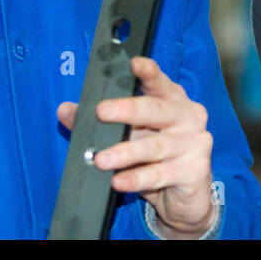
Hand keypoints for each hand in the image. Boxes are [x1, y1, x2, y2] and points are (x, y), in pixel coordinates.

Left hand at [57, 56, 216, 238]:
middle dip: (127, 110)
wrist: (185, 196)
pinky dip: (137, 178)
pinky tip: (118, 181)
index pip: (160, 82)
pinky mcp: (194, 171)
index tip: (134, 63)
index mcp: (173, 100)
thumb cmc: (155, 158)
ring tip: (101, 159)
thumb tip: (65, 110)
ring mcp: (195, 143)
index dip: (148, 72)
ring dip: (125, 152)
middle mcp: (188, 117)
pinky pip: (160, 174)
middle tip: (101, 111)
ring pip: (155, 146)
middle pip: (157, 110)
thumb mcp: (128, 136)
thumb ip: (99, 122)